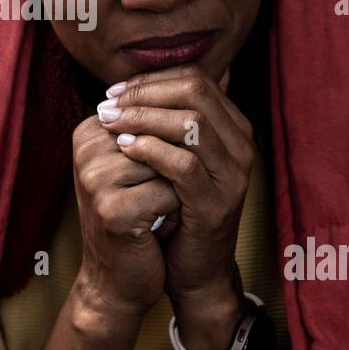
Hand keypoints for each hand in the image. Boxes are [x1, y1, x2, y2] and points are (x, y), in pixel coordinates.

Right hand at [70, 114, 179, 319]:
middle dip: (177, 165)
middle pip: (164, 135)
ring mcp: (95, 178)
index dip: (172, 145)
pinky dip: (176, 210)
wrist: (117, 280)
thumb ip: (161, 123)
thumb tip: (221, 77)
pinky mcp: (111, 209)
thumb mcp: (142, 163)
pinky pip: (171, 193)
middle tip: (156, 196)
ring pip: (172, 161)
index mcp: (91, 129)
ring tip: (155, 209)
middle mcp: (87, 148)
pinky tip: (157, 225)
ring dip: (179, 188)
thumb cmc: (136, 217)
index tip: (150, 175)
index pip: (157, 112)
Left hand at [96, 63, 254, 313]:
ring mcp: (232, 175)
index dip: (151, 80)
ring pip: (191, 123)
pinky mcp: (216, 204)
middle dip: (145, 93)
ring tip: (109, 123)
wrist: (194, 269)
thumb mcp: (172, 158)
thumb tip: (126, 85)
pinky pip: (184, 164)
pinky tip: (125, 148)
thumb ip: (162, 122)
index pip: (195, 79)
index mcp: (233, 128)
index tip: (115, 92)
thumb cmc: (177, 208)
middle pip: (195, 92)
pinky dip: (151, 150)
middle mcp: (240, 146)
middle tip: (108, 105)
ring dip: (143, 117)